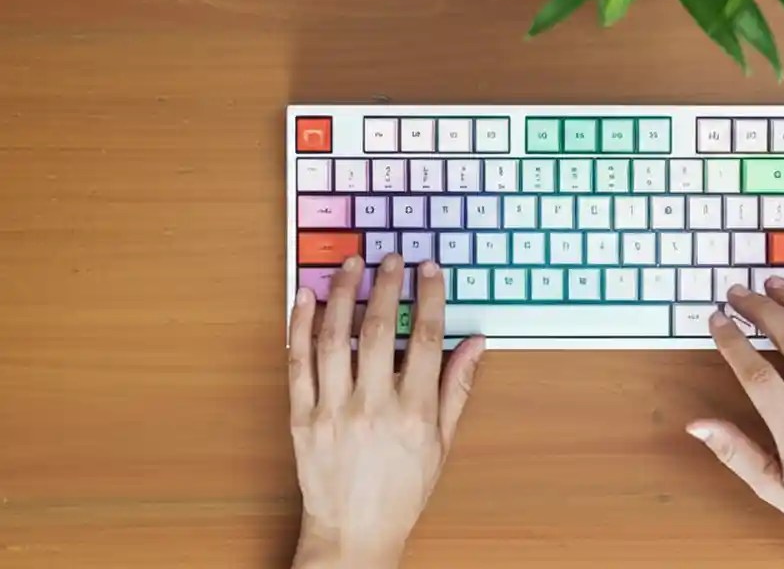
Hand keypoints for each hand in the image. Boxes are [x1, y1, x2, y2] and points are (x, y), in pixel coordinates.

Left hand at [287, 255, 485, 568]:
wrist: (354, 533)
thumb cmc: (402, 492)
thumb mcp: (441, 443)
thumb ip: (457, 388)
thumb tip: (476, 344)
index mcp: (414, 413)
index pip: (426, 340)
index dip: (429, 297)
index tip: (429, 270)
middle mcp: (373, 408)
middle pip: (379, 331)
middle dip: (387, 286)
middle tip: (391, 258)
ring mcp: (333, 412)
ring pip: (335, 339)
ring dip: (344, 294)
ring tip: (352, 265)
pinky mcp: (302, 418)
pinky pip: (298, 363)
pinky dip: (301, 326)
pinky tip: (308, 298)